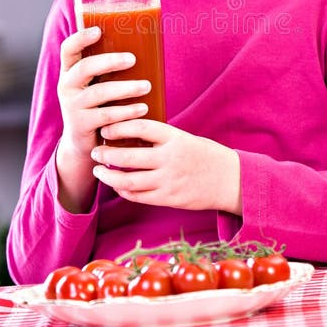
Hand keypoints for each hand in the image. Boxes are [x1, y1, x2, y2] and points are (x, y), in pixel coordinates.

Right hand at [55, 27, 151, 211]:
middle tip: (133, 59)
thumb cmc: (99, 105)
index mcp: (70, 72)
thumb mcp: (98, 85)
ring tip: (146, 86)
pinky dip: (126, 112)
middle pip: (85, 68)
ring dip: (125, 88)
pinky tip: (143, 109)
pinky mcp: (81, 125)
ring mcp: (72, 107)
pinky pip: (106, 116)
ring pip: (99, 92)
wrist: (85, 144)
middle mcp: (67, 87)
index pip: (68, 49)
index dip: (80, 38)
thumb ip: (109, 70)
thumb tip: (147, 43)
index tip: (98, 30)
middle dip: (110, 61)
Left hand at [90, 119, 241, 214]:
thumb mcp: (184, 138)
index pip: (141, 127)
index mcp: (175, 138)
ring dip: (109, 176)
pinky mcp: (169, 199)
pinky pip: (139, 196)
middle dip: (106, 154)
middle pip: (129, 156)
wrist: (230, 180)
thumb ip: (160, 138)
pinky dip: (123, 191)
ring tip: (99, 170)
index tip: (106, 129)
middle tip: (95, 151)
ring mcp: (169, 181)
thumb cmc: (204, 155)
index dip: (119, 127)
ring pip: (129, 181)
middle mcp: (171, 159)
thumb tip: (126, 133)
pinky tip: (117, 185)